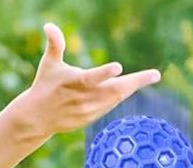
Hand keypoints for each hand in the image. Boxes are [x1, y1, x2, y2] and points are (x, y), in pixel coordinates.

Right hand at [18, 23, 160, 137]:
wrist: (37, 117)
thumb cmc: (45, 85)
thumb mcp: (49, 64)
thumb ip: (55, 44)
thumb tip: (48, 25)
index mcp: (73, 83)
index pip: (91, 78)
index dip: (104, 73)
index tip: (118, 67)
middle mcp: (83, 98)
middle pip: (113, 91)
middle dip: (136, 82)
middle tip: (154, 75)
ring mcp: (88, 111)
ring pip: (116, 99)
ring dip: (132, 87)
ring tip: (149, 77)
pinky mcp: (90, 118)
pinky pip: (110, 106)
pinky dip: (121, 96)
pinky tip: (129, 88)